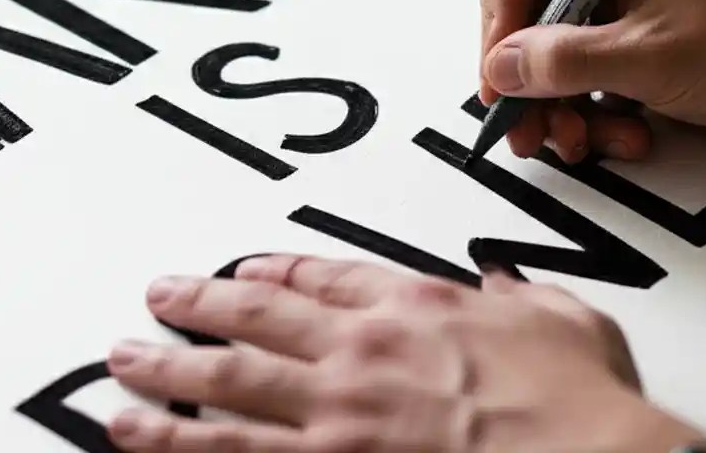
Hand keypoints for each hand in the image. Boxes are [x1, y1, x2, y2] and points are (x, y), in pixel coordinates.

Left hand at [105, 255, 703, 452]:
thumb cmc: (583, 406)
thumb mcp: (565, 322)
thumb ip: (521, 299)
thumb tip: (503, 285)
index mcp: (413, 305)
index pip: (321, 276)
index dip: (271, 270)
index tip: (243, 270)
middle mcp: (361, 354)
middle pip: (253, 321)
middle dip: (195, 309)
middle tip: (156, 301)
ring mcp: (339, 420)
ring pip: (227, 393)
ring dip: (166, 384)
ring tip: (122, 380)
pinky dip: (193, 451)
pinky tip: (152, 446)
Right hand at [476, 0, 705, 161]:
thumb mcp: (648, 57)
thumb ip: (563, 62)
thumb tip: (498, 70)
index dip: (496, 23)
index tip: (502, 79)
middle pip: (522, 14)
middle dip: (528, 80)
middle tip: (530, 131)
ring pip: (547, 53)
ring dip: (560, 106)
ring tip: (584, 141)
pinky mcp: (630, 35)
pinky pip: (581, 74)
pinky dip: (592, 111)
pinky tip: (624, 133)